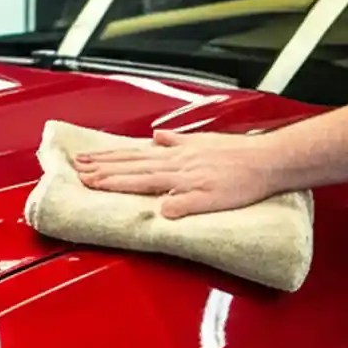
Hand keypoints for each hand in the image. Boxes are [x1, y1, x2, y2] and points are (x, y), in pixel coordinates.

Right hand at [72, 129, 285, 218]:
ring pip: (145, 152)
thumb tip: (160, 210)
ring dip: (120, 154)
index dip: (108, 181)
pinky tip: (151, 138)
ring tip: (101, 153)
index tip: (86, 180)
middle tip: (79, 164)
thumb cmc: (242, 184)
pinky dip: (160, 140)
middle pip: (131, 163)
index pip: (134, 180)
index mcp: (175, 177)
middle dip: (103, 165)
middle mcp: (176, 161)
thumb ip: (184, 205)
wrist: (268, 160)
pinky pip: (174, 141)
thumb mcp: (212, 203)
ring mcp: (186, 151)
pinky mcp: (201, 144)